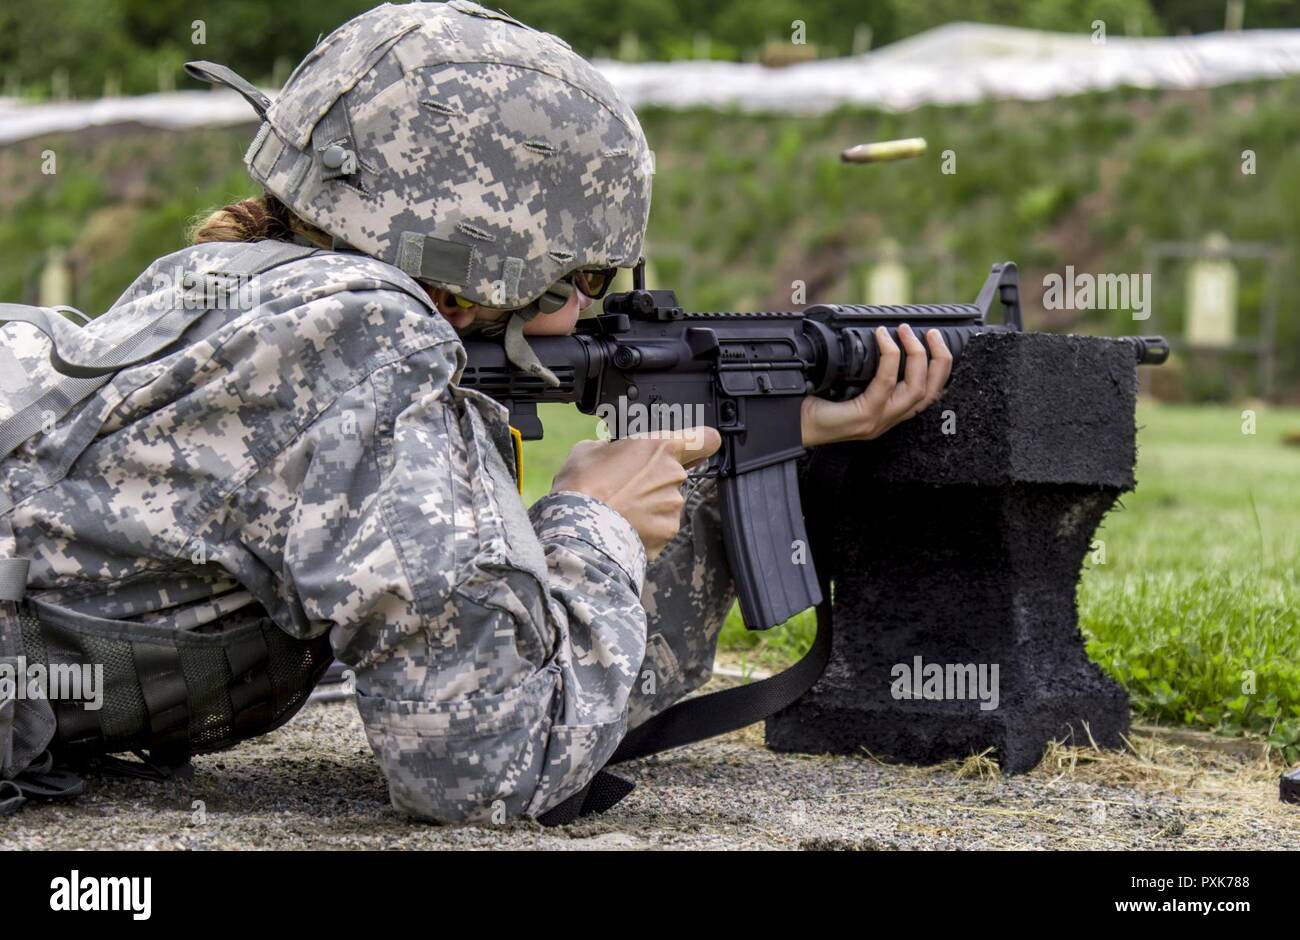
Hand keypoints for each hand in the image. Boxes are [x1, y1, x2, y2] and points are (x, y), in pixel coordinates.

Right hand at [552, 427, 721, 556]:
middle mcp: (674, 476)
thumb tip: (614, 452)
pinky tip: (623, 525)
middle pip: (676, 474)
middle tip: (627, 485)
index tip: (694, 447)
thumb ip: (614, 447)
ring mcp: (673, 507)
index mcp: (661, 447)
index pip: (706, 439)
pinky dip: (645, 528)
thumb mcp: (590, 449)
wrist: (577, 528)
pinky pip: (659, 527)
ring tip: (620, 509)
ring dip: (650, 505)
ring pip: (667, 502)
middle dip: (656, 479)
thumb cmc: (582, 485)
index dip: (701, 442)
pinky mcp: (666, 533)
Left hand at [800, 323, 951, 446]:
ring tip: (908, 332)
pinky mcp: (863, 416)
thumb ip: (866, 372)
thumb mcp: (847, 386)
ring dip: (917, 355)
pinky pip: (886, 384)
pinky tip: (884, 339)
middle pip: (931, 393)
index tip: (936, 344)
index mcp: (887, 413)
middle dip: (938, 359)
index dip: (941, 371)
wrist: (790, 423)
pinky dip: (889, 357)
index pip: (928, 396)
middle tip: (931, 334)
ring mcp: (878, 420)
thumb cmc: (813, 404)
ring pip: (916, 389)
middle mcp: (887, 419)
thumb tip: (877, 338)